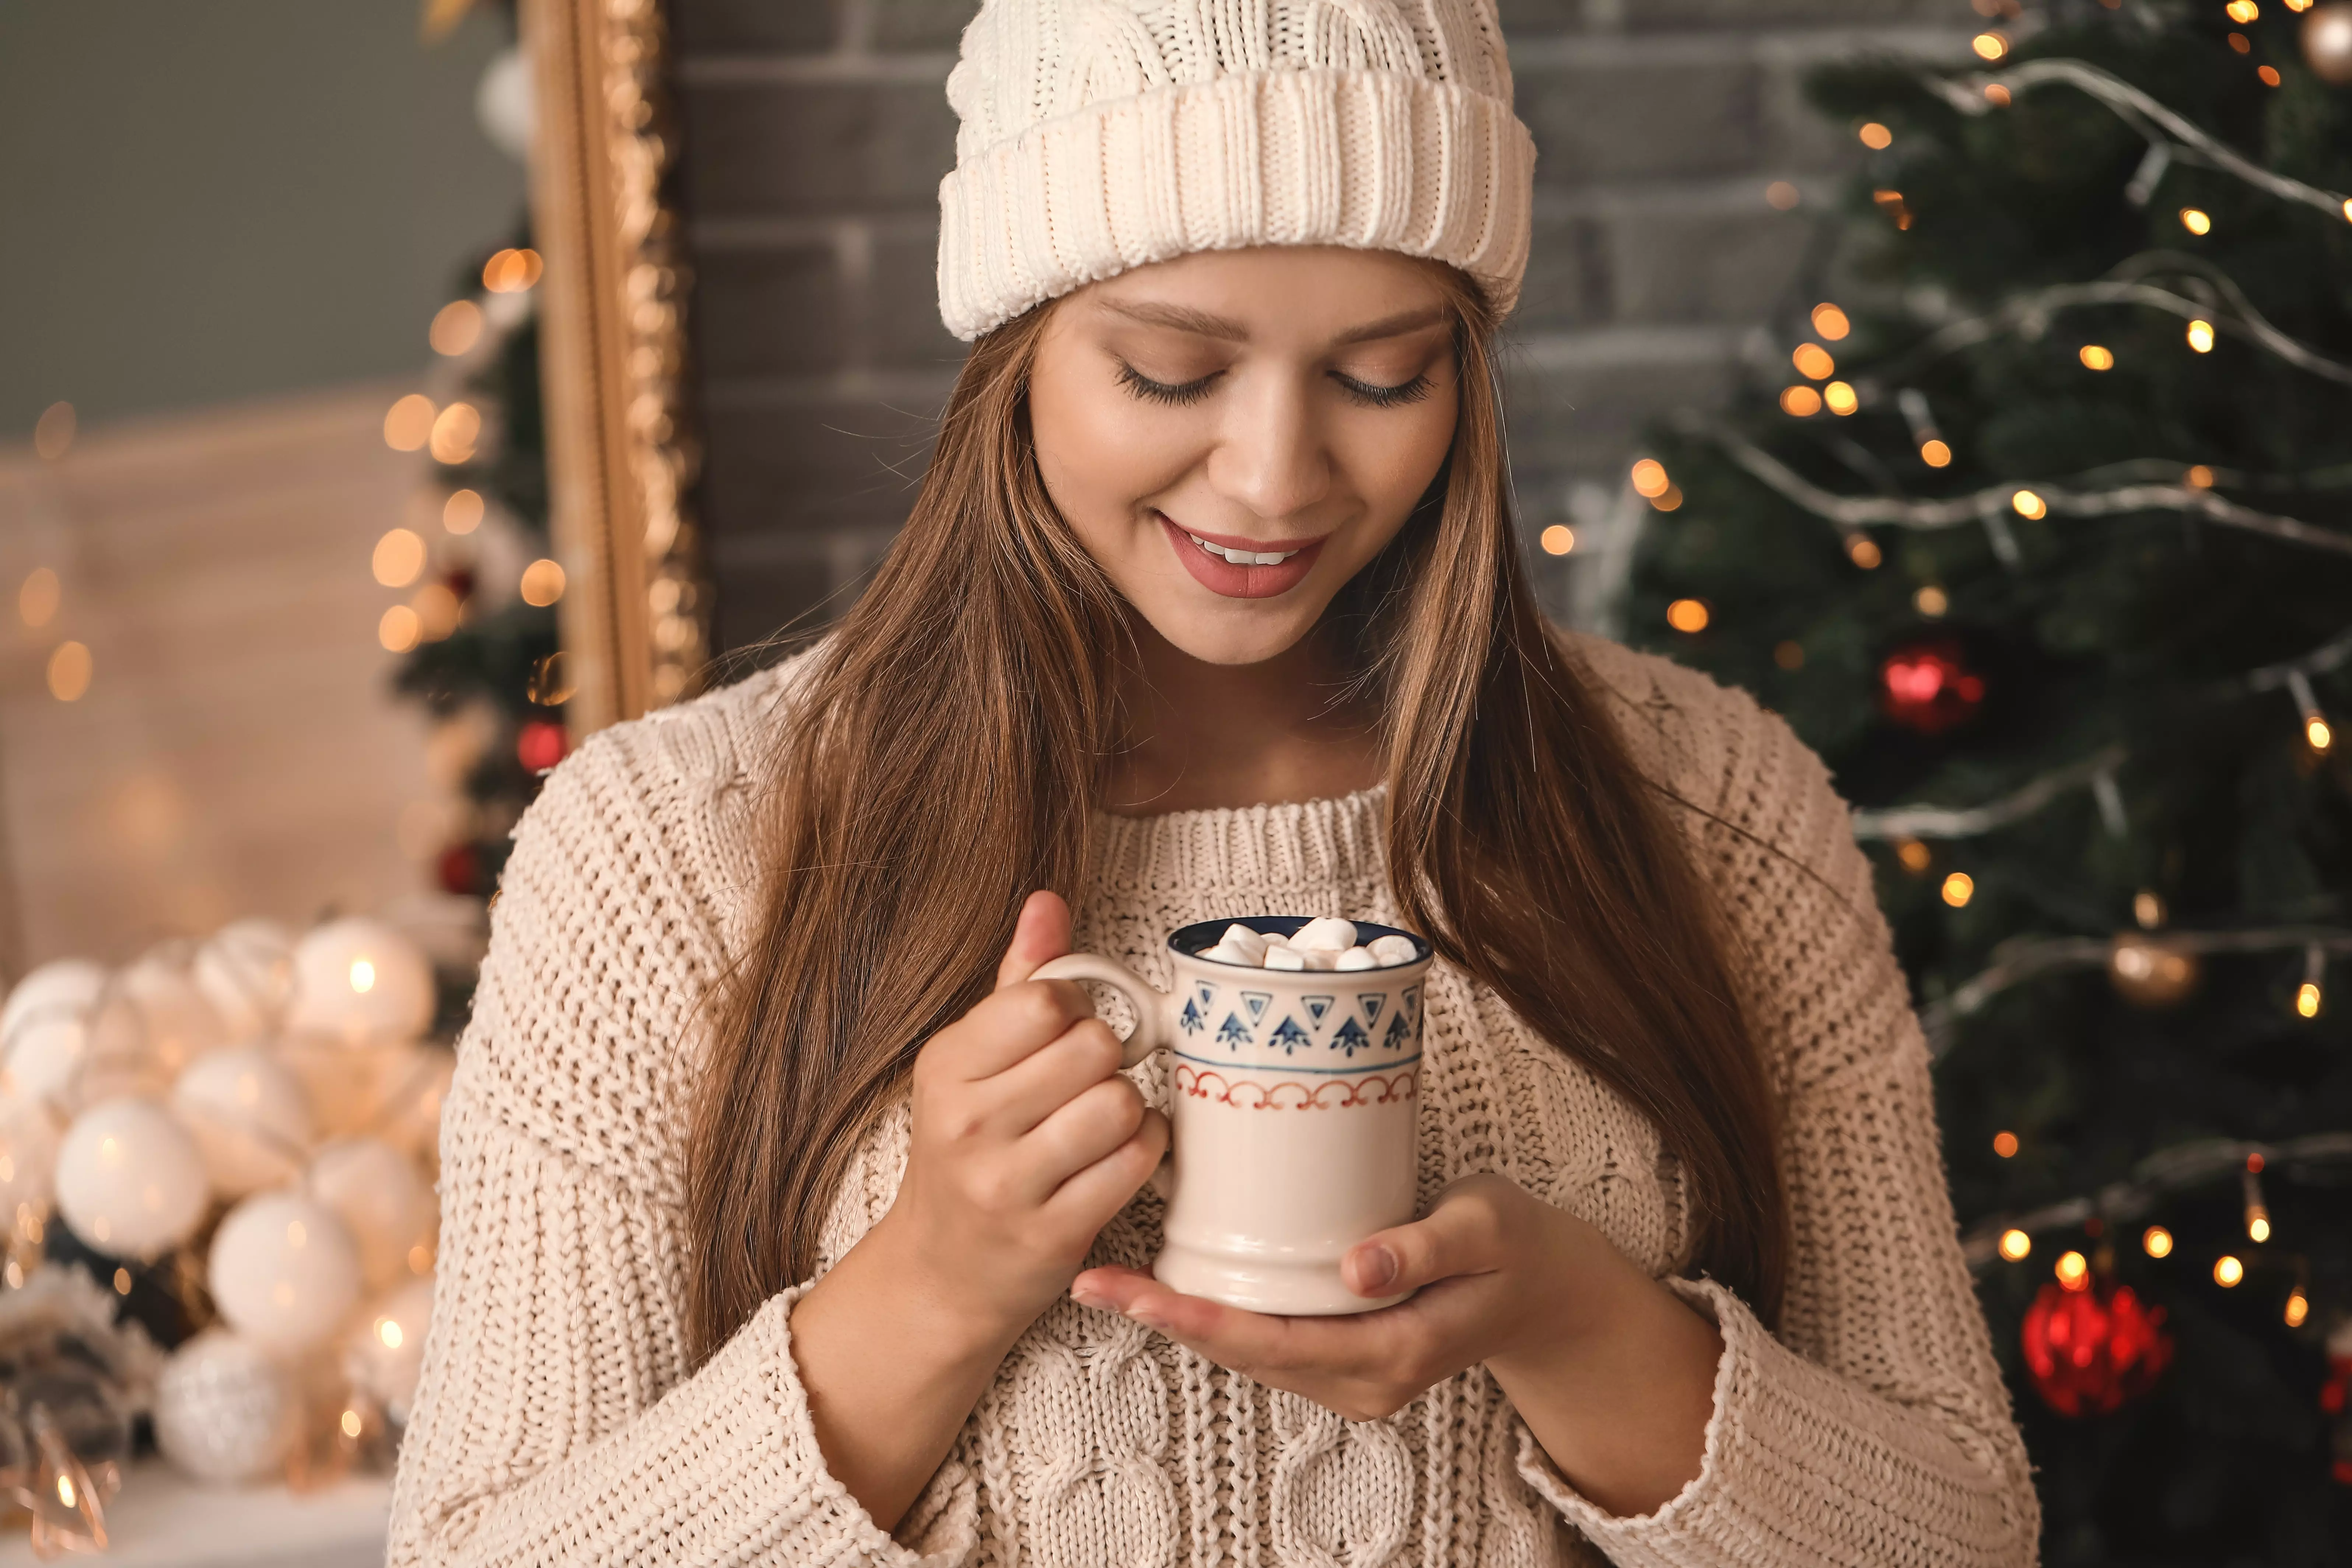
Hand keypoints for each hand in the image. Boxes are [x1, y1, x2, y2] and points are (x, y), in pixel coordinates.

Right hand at [869, 889, 1171, 1346]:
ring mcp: (1007, 1184)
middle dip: (1108, 1058)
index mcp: (946, 1067)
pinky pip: (1135, 1163)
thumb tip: (1047, 901)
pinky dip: (1144, 1151)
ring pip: (1120, 1105)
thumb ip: (1017, 980)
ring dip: (1130, 1108)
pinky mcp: (1052, 1235)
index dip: (1076, 1008)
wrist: (942, 1271)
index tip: (1066, 1032)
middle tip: (1088, 1081)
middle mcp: (967, 1124)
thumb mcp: (973, 1062)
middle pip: (1094, 1047)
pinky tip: (1118, 1155)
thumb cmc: (970, 1149)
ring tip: (1103, 1120)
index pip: (1043, 1000)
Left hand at [1068, 1172, 1722, 1516]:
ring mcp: (1350, 1372)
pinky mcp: (1342, 1351)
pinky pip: (1267, 1336)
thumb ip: (1424, 1246)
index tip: (1133, 1292)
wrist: (1547, 1285)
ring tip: (1108, 1281)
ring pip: (1249, 1349)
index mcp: (1391, 1354)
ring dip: (1182, 1319)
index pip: (1273, 1340)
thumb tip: (1356, 1268)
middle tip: (1090, 1281)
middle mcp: (1361, 1379)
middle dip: (1165, 1319)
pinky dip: (1217, 1313)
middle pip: (1245, 1351)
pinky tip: (1172, 1284)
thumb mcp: (1484, 1229)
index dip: (1198, 1319)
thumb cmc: (1515, 1246)